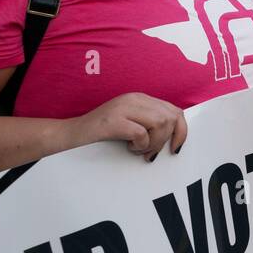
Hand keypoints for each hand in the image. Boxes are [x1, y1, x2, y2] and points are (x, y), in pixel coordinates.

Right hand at [66, 92, 187, 160]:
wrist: (71, 135)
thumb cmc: (103, 134)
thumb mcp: (131, 123)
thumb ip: (150, 124)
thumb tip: (176, 137)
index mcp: (140, 98)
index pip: (174, 111)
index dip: (181, 131)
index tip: (176, 148)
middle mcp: (134, 99)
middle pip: (170, 117)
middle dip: (166, 140)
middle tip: (151, 153)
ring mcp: (123, 108)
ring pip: (160, 123)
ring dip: (153, 144)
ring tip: (139, 150)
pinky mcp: (113, 120)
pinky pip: (141, 133)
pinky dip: (140, 145)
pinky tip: (128, 148)